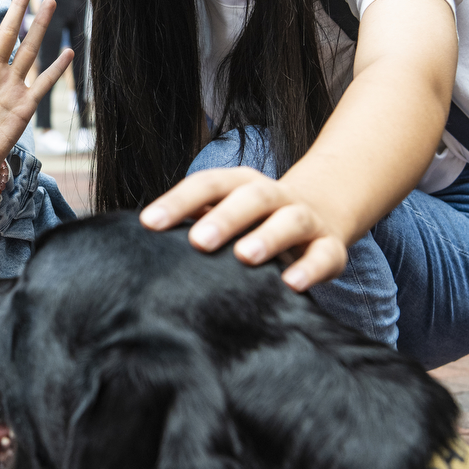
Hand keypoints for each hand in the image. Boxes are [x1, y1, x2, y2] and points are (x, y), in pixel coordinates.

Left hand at [139, 168, 350, 291]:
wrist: (320, 211)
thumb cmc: (252, 221)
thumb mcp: (223, 214)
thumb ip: (191, 223)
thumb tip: (138, 243)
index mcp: (240, 184)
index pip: (207, 185)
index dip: (178, 201)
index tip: (149, 223)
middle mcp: (273, 196)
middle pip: (250, 198)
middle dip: (224, 218)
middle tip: (199, 241)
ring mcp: (304, 219)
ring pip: (289, 221)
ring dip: (268, 237)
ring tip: (245, 256)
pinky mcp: (330, 246)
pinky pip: (324, 256)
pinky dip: (311, 269)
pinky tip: (292, 285)